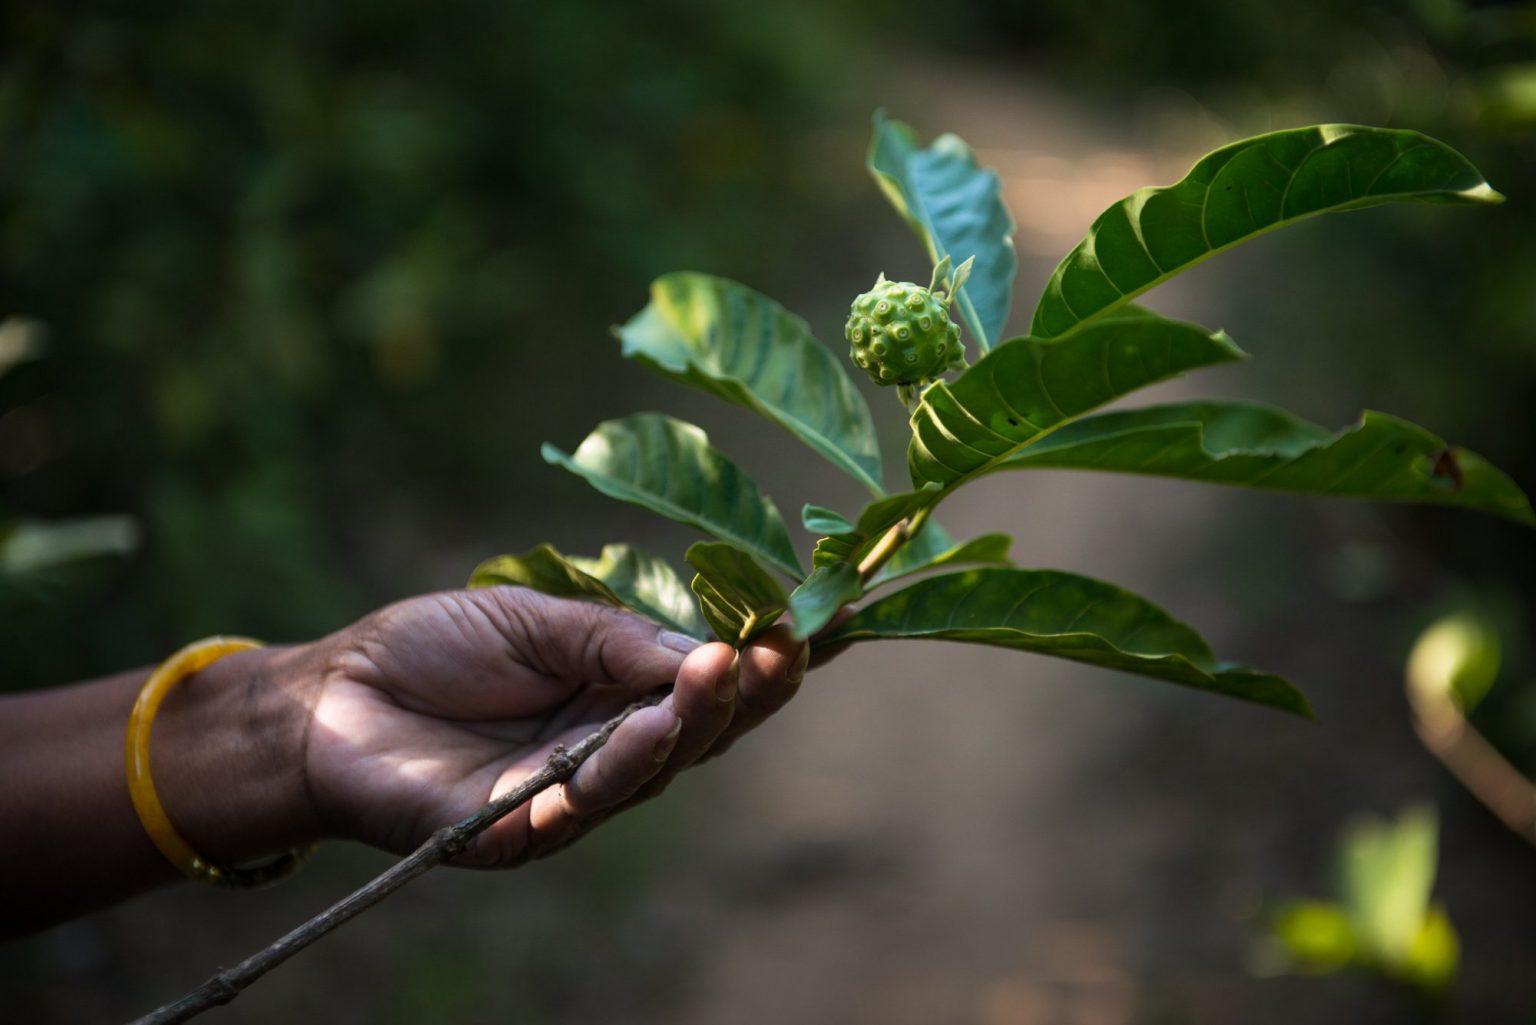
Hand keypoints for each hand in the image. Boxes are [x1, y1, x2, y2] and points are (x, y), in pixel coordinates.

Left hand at [297, 588, 808, 865]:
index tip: (806, 630)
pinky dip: (613, 771)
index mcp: (616, 696)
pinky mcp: (510, 833)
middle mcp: (605, 753)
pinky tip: (645, 732)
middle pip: (694, 736)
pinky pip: (574, 810)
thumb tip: (708, 647)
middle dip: (741, 695)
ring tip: (720, 674)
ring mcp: (563, 799)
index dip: (758, 667)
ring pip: (647, 774)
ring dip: (688, 726)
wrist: (328, 696)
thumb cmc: (431, 649)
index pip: (704, 687)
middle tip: (776, 652)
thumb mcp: (535, 620)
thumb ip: (614, 638)